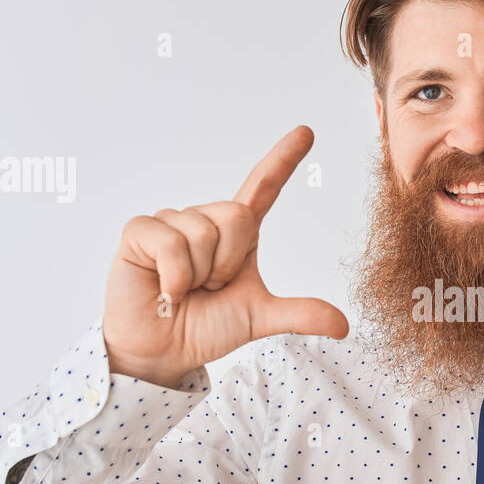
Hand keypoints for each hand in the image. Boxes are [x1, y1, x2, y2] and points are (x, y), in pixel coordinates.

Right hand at [102, 125, 347, 386]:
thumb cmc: (206, 327)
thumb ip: (299, 314)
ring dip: (199, 274)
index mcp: (236, 234)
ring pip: (203, 232)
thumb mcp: (259, 317)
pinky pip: (171, 242)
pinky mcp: (140, 230)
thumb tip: (344, 325)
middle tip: (210, 287)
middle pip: (237, 216)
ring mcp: (170, 222)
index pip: (263, 187)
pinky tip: (165, 290)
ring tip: (184, 289)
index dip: (283, 159)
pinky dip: (174, 276)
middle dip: (228, 263)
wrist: (163, 352)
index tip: (306, 131)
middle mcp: (205, 220)